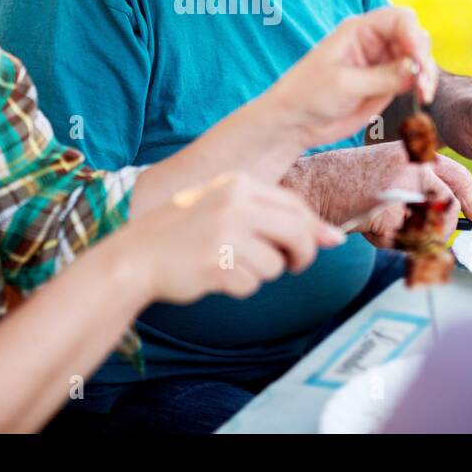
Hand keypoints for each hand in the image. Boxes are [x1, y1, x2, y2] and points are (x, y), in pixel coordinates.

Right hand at [123, 172, 344, 304]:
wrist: (136, 255)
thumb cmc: (185, 232)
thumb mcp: (227, 208)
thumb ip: (276, 217)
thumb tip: (335, 237)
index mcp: (238, 184)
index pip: (296, 207)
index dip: (313, 231)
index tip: (319, 245)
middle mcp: (234, 204)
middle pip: (298, 233)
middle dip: (301, 256)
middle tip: (291, 265)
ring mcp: (224, 234)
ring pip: (275, 264)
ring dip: (261, 273)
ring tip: (232, 264)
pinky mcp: (216, 264)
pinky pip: (251, 285)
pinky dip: (239, 287)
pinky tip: (216, 276)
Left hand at [260, 7, 437, 150]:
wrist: (296, 121)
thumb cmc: (310, 94)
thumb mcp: (345, 83)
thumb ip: (384, 76)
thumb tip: (417, 69)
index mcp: (359, 29)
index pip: (399, 19)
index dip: (414, 36)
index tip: (418, 61)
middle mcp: (374, 41)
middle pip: (414, 36)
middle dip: (423, 57)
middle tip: (423, 84)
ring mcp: (383, 63)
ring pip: (418, 59)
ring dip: (426, 74)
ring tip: (423, 95)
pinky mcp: (387, 84)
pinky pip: (413, 79)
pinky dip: (422, 86)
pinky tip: (421, 98)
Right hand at [291, 143, 471, 247]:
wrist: (312, 184)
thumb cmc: (345, 187)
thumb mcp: (387, 181)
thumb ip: (419, 195)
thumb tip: (448, 223)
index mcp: (414, 152)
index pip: (458, 176)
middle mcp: (414, 159)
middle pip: (452, 199)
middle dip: (448, 224)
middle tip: (440, 237)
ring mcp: (404, 176)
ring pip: (433, 218)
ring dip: (414, 235)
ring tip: (384, 228)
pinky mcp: (392, 197)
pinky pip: (410, 232)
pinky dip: (394, 240)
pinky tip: (372, 229)